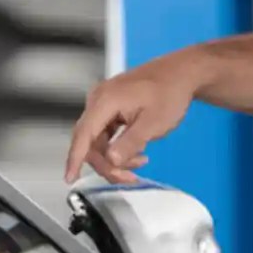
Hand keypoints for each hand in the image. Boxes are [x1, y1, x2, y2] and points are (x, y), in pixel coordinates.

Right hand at [64, 50, 205, 182]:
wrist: (182, 74)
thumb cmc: (170, 92)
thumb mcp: (153, 123)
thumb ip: (130, 143)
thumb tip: (111, 161)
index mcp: (105, 100)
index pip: (83, 135)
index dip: (75, 159)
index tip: (69, 178)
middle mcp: (99, 100)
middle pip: (90, 142)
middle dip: (107, 164)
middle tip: (129, 177)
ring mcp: (104, 104)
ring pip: (99, 141)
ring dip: (115, 158)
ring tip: (140, 162)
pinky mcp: (111, 108)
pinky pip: (107, 134)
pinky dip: (118, 148)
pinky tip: (136, 153)